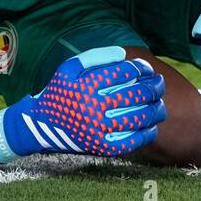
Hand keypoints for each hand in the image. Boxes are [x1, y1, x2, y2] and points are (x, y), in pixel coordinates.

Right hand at [0, 47, 165, 162]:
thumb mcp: (69, 67)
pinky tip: (151, 126)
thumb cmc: (60, 91)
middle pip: (135, 94)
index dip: (140, 69)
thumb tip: (124, 54)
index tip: (147, 69)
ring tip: (159, 104)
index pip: (123, 73)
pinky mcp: (100, 147)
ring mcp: (97, 129)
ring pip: (138, 118)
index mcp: (85, 85)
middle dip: (153, 87)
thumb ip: (95, 56)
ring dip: (155, 109)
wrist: (41, 125)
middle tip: (159, 84)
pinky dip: (145, 133)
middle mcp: (92, 107)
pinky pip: (130, 142)